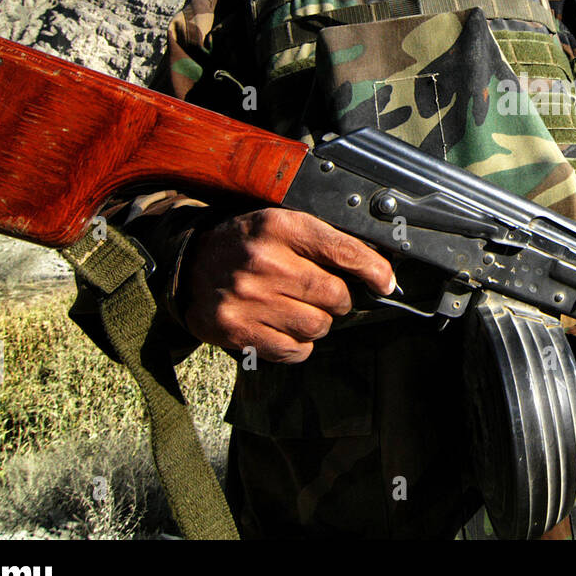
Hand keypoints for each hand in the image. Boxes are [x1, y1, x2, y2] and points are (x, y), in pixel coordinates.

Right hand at [182, 207, 394, 362]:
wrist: (189, 265)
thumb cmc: (247, 244)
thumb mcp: (282, 224)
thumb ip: (325, 241)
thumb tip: (376, 268)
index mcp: (280, 228)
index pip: (344, 251)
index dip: (374, 270)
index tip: (386, 282)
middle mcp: (264, 262)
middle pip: (335, 295)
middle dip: (338, 299)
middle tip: (321, 292)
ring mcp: (249, 299)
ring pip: (318, 326)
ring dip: (317, 322)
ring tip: (295, 307)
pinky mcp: (237, 331)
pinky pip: (294, 351)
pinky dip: (297, 344)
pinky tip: (281, 325)